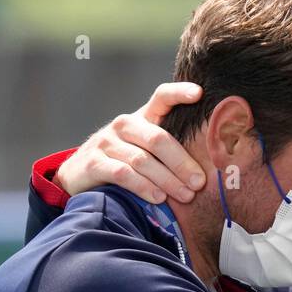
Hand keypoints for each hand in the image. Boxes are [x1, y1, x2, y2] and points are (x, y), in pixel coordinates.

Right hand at [54, 82, 207, 203]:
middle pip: (158, 139)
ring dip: (167, 180)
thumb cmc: (126, 162)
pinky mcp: (93, 163)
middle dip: (182, 162)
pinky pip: (123, 174)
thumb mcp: (147, 150)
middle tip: (199, 182)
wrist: (79, 175)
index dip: (179, 92)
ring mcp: (106, 142)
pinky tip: (158, 198)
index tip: (199, 93)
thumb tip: (212, 166)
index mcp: (143, 117)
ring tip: (186, 196)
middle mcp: (124, 125)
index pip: (161, 97)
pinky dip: (143, 187)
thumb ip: (171, 150)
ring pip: (142, 160)